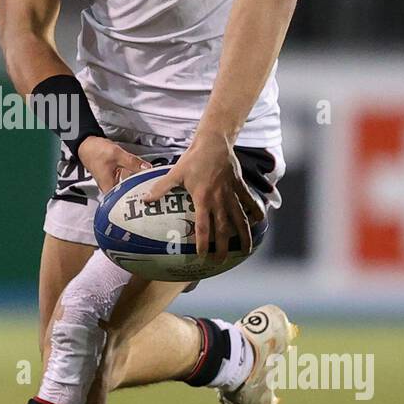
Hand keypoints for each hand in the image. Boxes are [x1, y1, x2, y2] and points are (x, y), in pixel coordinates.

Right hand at [77, 136, 152, 193]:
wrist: (86, 143)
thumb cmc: (94, 151)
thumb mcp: (117, 154)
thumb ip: (132, 161)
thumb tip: (146, 167)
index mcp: (107, 186)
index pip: (123, 200)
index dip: (136, 199)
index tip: (147, 195)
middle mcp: (108, 187)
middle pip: (126, 194)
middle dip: (139, 190)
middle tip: (149, 187)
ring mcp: (110, 182)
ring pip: (126, 187)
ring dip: (135, 183)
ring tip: (146, 180)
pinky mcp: (112, 177)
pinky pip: (124, 180)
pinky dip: (131, 178)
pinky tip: (137, 174)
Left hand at [142, 132, 264, 261]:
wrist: (214, 142)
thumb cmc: (193, 159)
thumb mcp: (175, 173)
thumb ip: (161, 188)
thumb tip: (145, 200)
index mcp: (202, 199)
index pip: (202, 226)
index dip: (202, 242)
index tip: (201, 255)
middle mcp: (219, 200)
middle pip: (222, 229)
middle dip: (222, 247)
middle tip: (220, 261)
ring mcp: (231, 194)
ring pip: (240, 219)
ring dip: (243, 235)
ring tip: (245, 250)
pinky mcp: (239, 186)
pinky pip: (249, 202)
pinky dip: (255, 212)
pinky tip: (259, 222)